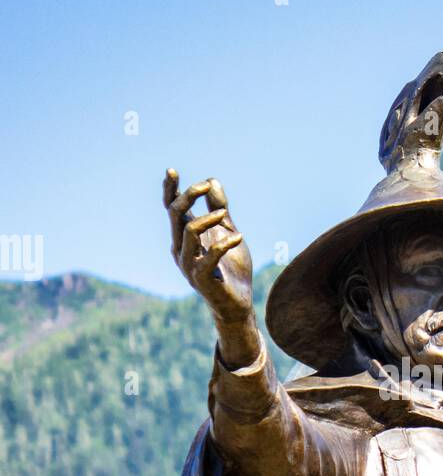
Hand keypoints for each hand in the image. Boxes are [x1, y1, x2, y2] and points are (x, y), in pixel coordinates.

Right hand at [163, 171, 258, 366]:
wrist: (237, 304)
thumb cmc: (230, 269)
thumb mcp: (227, 232)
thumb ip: (219, 209)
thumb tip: (212, 181)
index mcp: (184, 237)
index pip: (172, 210)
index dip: (170, 190)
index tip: (172, 170)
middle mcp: (181, 249)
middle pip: (176, 215)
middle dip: (188, 196)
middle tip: (205, 185)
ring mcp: (189, 265)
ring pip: (189, 232)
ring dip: (208, 218)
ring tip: (225, 216)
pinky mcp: (202, 278)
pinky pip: (209, 256)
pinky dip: (224, 243)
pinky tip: (239, 238)